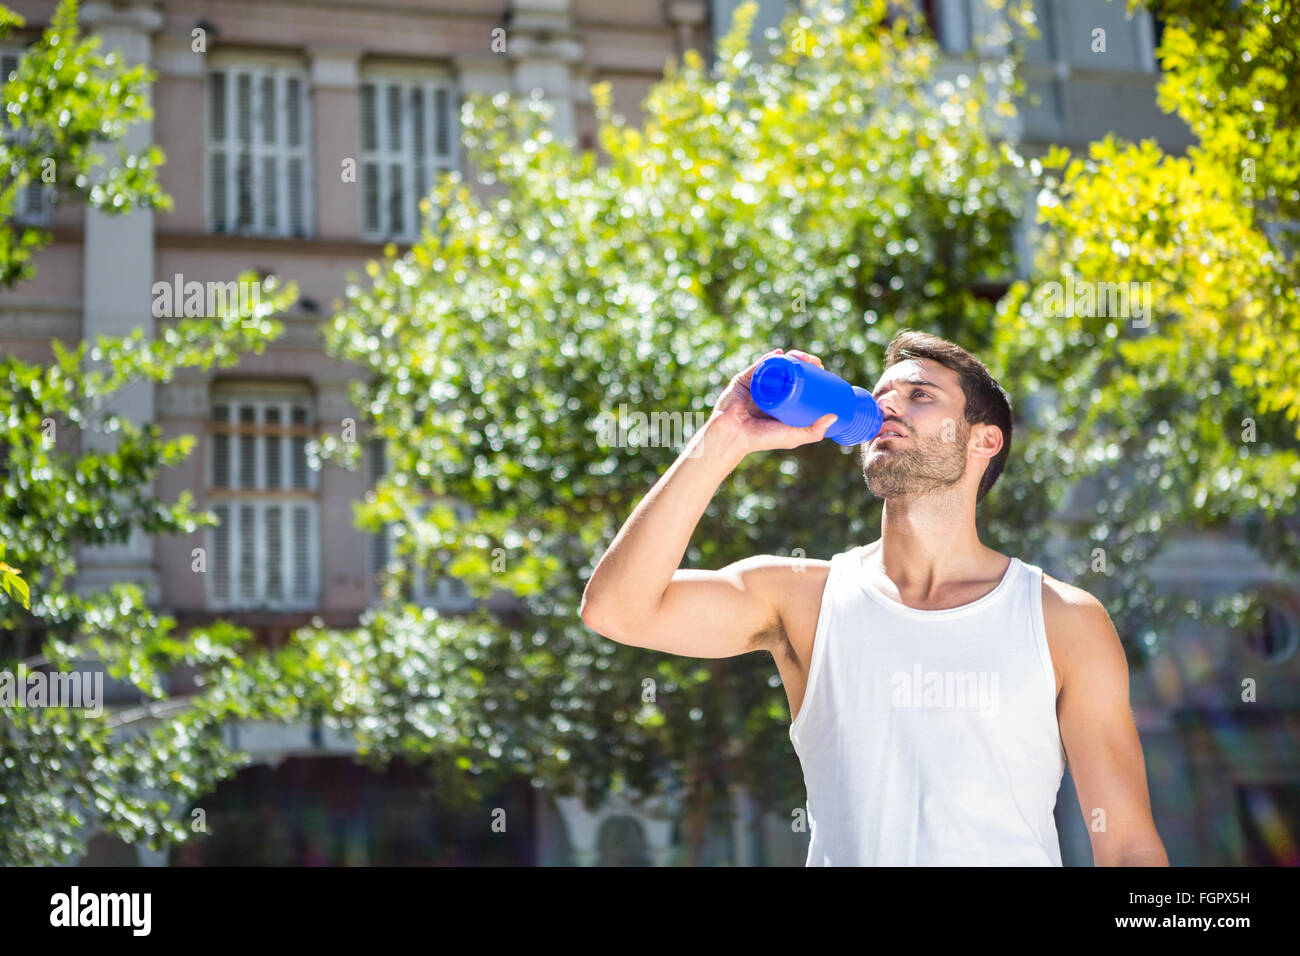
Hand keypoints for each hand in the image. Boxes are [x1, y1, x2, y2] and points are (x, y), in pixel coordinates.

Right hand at [706, 348, 837, 453]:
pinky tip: (780, 354)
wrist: (732, 436)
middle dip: (804, 361)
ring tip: (802, 357)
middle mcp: (769, 390)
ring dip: (790, 357)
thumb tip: (835, 417)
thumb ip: (814, 431)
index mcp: (780, 401)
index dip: (812, 374)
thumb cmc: (761, 439)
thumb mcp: (793, 436)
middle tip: (816, 362)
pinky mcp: (743, 379)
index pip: (799, 382)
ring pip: (775, 365)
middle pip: (789, 370)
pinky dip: (769, 358)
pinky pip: (757, 365)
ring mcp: (756, 383)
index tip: (823, 370)